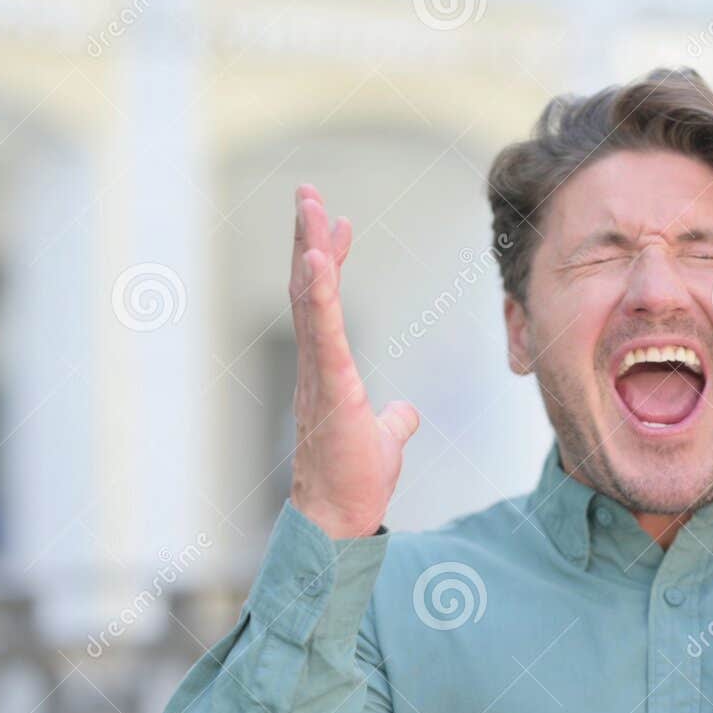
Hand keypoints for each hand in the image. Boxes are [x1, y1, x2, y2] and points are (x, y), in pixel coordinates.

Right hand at [287, 184, 419, 538]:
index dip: (328, 264)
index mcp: (328, 371)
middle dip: (307, 238)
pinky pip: (322, 333)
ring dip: (308, 250)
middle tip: (308, 194)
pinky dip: (318, 293)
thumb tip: (405, 414)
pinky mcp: (330, 388)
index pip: (324, 306)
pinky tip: (316, 257)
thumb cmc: (353, 481)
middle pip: (308, 291)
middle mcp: (315, 366)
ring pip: (309, 301)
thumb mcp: (384, 441)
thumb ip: (393, 421)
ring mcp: (317, 375)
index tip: (334, 226)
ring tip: (309, 206)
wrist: (338, 518)